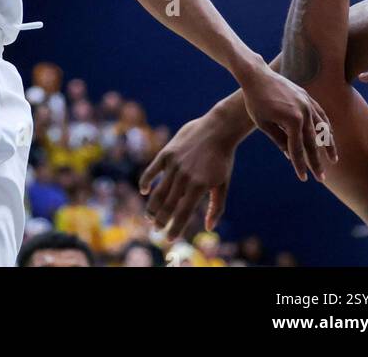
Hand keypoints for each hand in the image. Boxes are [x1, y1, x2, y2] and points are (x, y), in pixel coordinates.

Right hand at [139, 112, 237, 239]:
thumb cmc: (223, 158)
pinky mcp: (167, 153)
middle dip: (160, 221)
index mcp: (199, 186)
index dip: (174, 228)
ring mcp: (174, 164)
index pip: (182, 214)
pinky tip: (144, 190)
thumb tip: (210, 228)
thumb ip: (216, 207)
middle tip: (156, 230)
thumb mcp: (223, 183)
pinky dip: (146, 181)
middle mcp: (184, 177)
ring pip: (159, 191)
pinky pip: (152, 169)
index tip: (169, 239)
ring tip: (149, 217)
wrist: (218, 128)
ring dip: (152, 207)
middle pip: (167, 205)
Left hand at [239, 62, 336, 181]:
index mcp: (292, 120)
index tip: (304, 179)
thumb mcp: (264, 125)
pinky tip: (329, 136)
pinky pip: (320, 114)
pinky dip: (326, 126)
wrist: (257, 76)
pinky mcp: (307, 96)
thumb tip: (290, 157)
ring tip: (333, 159)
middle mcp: (304, 112)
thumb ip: (279, 141)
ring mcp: (307, 103)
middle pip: (312, 142)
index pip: (298, 149)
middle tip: (321, 178)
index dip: (300, 165)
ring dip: (329, 145)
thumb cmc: (256, 101)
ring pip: (322, 128)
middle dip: (316, 162)